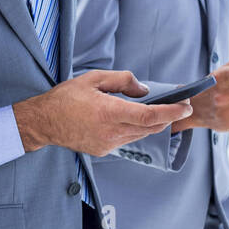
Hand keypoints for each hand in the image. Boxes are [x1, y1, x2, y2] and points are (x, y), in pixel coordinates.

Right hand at [13, 70, 192, 155]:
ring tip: (150, 110)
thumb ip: (123, 80)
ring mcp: (108, 144)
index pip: (151, 116)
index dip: (172, 112)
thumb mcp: (93, 78)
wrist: (43, 122)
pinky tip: (123, 119)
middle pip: (151, 127)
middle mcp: (111, 131)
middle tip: (177, 105)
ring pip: (140, 134)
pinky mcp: (103, 150)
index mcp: (109, 112)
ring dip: (150, 123)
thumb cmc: (65, 98)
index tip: (186, 106)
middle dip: (167, 117)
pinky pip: (126, 139)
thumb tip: (144, 91)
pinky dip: (132, 129)